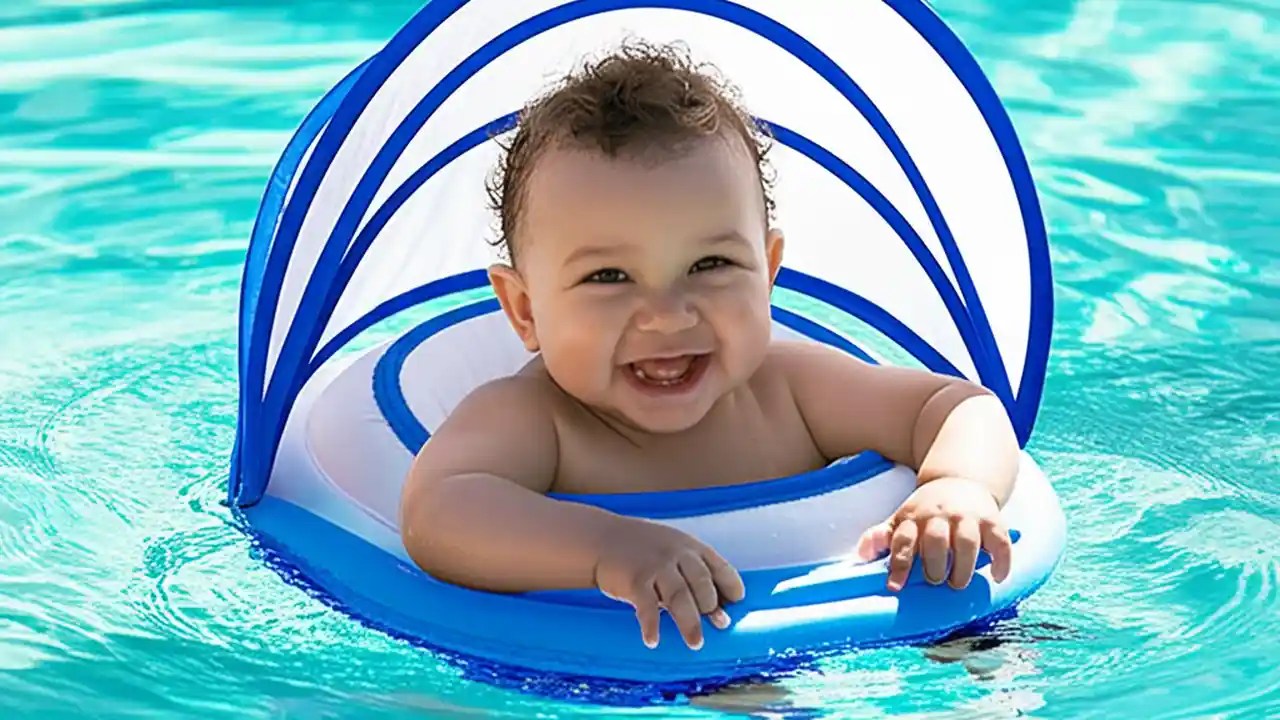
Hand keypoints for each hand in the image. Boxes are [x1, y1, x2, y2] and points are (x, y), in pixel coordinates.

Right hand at [593, 518, 744, 649]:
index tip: (737, 604)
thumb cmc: (643, 550)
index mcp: (690, 547)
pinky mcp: (634, 580)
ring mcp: (655, 566)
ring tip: (695, 643)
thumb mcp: (673, 551)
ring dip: (689, 623)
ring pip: (679, 596)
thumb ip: (693, 574)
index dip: (731, 586)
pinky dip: (651, 625)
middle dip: (712, 607)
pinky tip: (653, 640)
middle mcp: (676, 554)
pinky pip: (646, 606)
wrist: (601, 539)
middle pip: (701, 583)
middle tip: (719, 626)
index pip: (720, 567)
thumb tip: (718, 610)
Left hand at [856, 476, 1011, 590]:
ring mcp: (967, 517)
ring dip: (962, 567)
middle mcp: (939, 515)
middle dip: (934, 567)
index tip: (895, 587)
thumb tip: (861, 556)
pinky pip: (999, 541)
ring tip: (957, 583)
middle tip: (935, 581)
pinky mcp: (992, 520)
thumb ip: (881, 537)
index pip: (903, 540)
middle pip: (936, 541)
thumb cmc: (926, 510)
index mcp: (914, 517)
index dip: (899, 564)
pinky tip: (997, 576)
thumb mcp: (901, 518)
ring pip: (967, 542)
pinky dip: (1001, 560)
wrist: (960, 480)